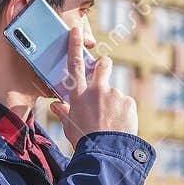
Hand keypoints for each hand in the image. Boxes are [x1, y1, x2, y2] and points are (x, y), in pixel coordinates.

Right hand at [48, 27, 136, 141]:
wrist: (105, 152)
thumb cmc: (84, 140)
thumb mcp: (69, 127)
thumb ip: (63, 113)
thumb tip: (55, 106)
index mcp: (79, 95)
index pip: (74, 65)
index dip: (75, 46)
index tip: (76, 31)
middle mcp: (96, 89)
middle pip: (102, 66)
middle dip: (104, 66)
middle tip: (104, 73)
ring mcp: (114, 94)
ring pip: (115, 93)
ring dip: (114, 104)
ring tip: (112, 123)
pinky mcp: (128, 101)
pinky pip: (126, 104)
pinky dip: (124, 113)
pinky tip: (120, 125)